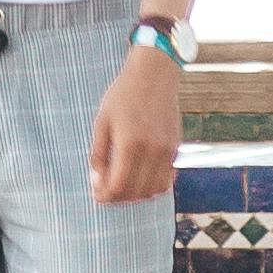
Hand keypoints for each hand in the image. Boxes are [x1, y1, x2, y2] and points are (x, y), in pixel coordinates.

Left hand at [87, 44, 183, 207]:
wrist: (153, 75)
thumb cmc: (124, 95)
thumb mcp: (102, 121)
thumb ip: (98, 153)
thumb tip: (97, 179)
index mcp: (129, 145)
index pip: (118, 186)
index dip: (105, 195)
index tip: (97, 193)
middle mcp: (151, 152)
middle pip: (135, 193)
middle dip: (118, 198)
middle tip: (106, 191)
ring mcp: (166, 151)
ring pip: (154, 191)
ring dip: (137, 195)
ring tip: (123, 186)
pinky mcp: (174, 148)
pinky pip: (167, 180)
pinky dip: (153, 186)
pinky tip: (141, 178)